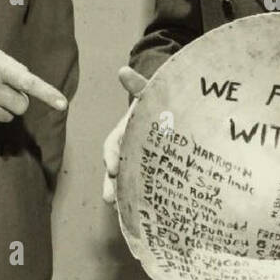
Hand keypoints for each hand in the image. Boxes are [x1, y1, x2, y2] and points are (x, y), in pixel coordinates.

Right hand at [102, 65, 149, 204]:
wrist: (169, 111)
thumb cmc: (157, 103)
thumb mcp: (150, 92)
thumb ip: (139, 84)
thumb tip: (123, 70)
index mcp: (123, 132)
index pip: (112, 146)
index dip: (111, 157)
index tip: (113, 167)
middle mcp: (126, 149)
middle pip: (114, 168)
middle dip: (110, 183)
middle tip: (109, 198)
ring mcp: (136, 161)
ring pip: (124, 179)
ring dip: (121, 194)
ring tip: (120, 209)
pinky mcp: (149, 171)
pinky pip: (141, 184)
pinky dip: (138, 197)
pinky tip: (141, 210)